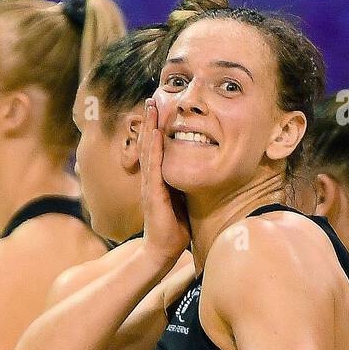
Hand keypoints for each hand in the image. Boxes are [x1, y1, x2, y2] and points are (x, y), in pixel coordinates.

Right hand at [138, 97, 190, 264]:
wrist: (162, 251)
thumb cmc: (175, 229)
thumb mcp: (183, 201)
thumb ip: (185, 185)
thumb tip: (200, 171)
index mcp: (158, 181)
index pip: (156, 150)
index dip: (157, 129)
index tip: (160, 109)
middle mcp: (150, 180)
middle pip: (149, 144)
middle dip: (151, 121)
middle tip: (153, 98)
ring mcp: (149, 186)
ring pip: (149, 150)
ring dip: (150, 127)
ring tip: (152, 107)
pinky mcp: (152, 194)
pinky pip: (153, 166)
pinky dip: (153, 148)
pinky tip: (155, 133)